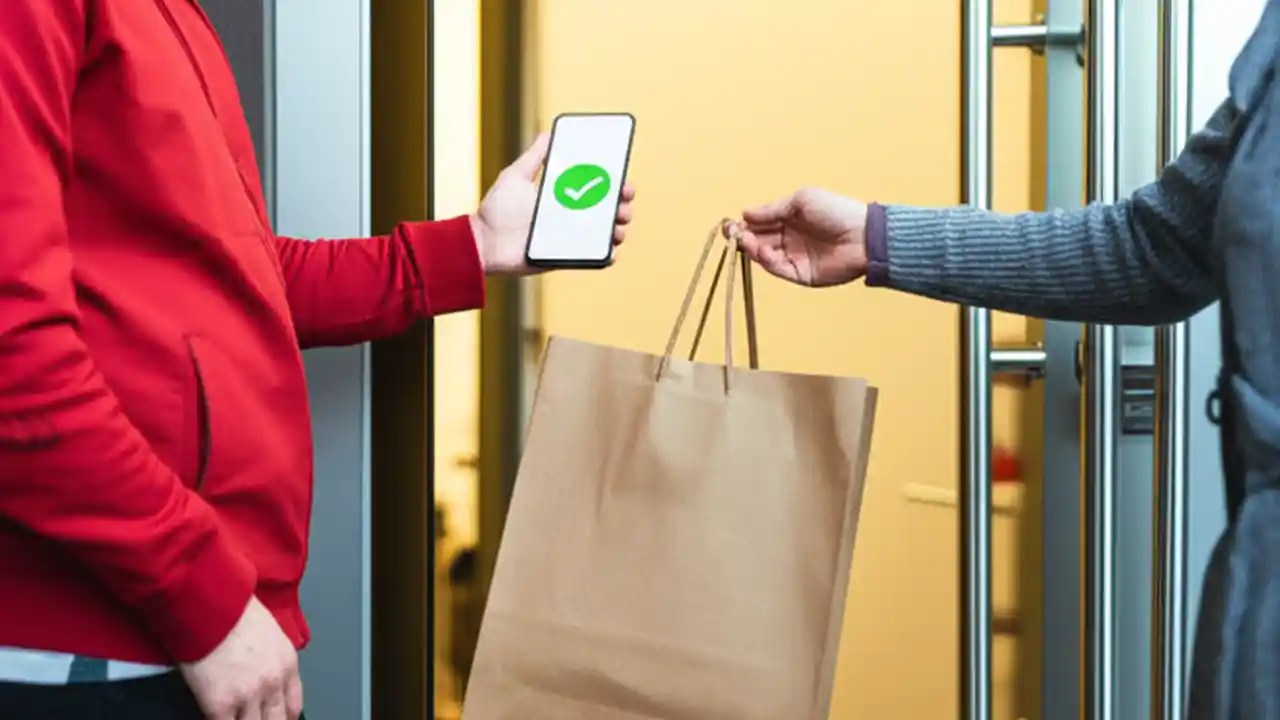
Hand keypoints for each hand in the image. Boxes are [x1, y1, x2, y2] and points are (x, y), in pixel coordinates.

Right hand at [180, 598, 302, 719]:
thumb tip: (262, 676)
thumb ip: (271, 659)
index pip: (293, 706)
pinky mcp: (220, 704)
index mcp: (287, 664)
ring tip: (235, 716)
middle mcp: (273, 682)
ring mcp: (248, 695)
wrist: (209, 604)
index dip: (283, 718)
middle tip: (256, 718)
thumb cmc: (234, 610)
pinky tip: (216, 716)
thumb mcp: (269, 632)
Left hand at [471, 133, 636, 274]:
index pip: (596, 189)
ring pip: (606, 235)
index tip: (624, 180)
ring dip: (619, 229)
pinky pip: (593, 258)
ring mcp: (570, 239)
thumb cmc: (497, 210)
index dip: (614, 185)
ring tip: (618, 226)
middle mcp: (570, 217)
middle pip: (608, 211)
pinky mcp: (565, 258)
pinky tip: (610, 248)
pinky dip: (606, 255)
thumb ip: (534, 157)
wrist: (484, 242)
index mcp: (563, 196)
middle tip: (624, 202)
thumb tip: (549, 133)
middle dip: (623, 206)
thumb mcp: (515, 176)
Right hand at [728, 188, 867, 286]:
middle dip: (743, 237)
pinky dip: (766, 260)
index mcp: (789, 219)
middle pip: (759, 240)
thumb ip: (773, 209)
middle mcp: (789, 238)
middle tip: (732, 234)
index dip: (744, 223)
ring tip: (745, 241)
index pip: (760, 223)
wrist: (862, 236)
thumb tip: (746, 213)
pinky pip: (777, 268)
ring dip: (752, 248)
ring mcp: (794, 257)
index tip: (731, 223)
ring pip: (764, 255)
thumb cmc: (836, 211)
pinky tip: (762, 251)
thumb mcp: (801, 200)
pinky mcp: (799, 274)